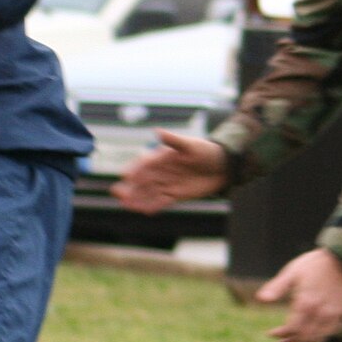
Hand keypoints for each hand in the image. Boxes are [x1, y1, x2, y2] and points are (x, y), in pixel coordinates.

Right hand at [112, 130, 229, 213]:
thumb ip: (174, 140)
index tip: (125, 175)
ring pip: (149, 193)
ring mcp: (168, 184)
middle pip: (143, 181)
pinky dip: (153, 206)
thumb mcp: (191, 145)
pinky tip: (143, 211)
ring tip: (125, 205)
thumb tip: (157, 131)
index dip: (135, 169)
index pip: (145, 164)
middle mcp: (162, 171)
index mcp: (162, 157)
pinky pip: (162, 202)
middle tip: (117, 193)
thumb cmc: (207, 151)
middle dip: (131, 187)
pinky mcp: (176, 195)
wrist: (223, 166)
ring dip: (137, 198)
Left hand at [255, 249, 341, 341]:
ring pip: (317, 339)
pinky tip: (308, 336)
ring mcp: (333, 314)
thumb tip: (260, 299)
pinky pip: (329, 333)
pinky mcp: (341, 313)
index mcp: (306, 302)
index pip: (292, 329)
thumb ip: (276, 287)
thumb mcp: (291, 273)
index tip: (270, 335)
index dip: (281, 334)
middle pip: (304, 337)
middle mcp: (320, 311)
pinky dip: (317, 338)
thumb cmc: (311, 264)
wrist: (340, 259)